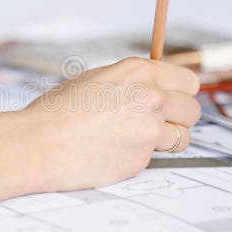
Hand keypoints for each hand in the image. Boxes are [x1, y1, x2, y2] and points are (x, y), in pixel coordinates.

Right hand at [20, 57, 200, 191]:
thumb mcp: (96, 79)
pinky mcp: (142, 160)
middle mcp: (150, 98)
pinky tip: (113, 152)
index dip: (180, 93)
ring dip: (165, 141)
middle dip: (178, 118)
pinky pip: (153, 159)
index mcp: (139, 72)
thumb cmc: (56, 111)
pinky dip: (138, 157)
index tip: (172, 100)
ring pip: (182, 138)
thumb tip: (149, 87)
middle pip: (192, 111)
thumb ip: (130, 82)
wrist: (39, 142)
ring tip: (134, 139)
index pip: (188, 81)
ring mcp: (149, 131)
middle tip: (155, 123)